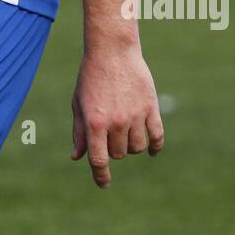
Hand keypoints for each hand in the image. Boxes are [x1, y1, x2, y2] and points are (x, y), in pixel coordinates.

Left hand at [71, 44, 164, 187]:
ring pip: (137, 148)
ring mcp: (135, 115)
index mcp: (95, 122)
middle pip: (119, 154)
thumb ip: (79, 132)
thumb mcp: (79, 104)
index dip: (101, 176)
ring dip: (131, 146)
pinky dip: (155, 146)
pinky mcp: (150, 107)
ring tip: (125, 132)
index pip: (99, 160)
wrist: (112, 50)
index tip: (104, 184)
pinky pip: (157, 137)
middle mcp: (115, 122)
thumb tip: (77, 157)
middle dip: (113, 149)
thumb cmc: (91, 77)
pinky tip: (151, 149)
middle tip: (109, 134)